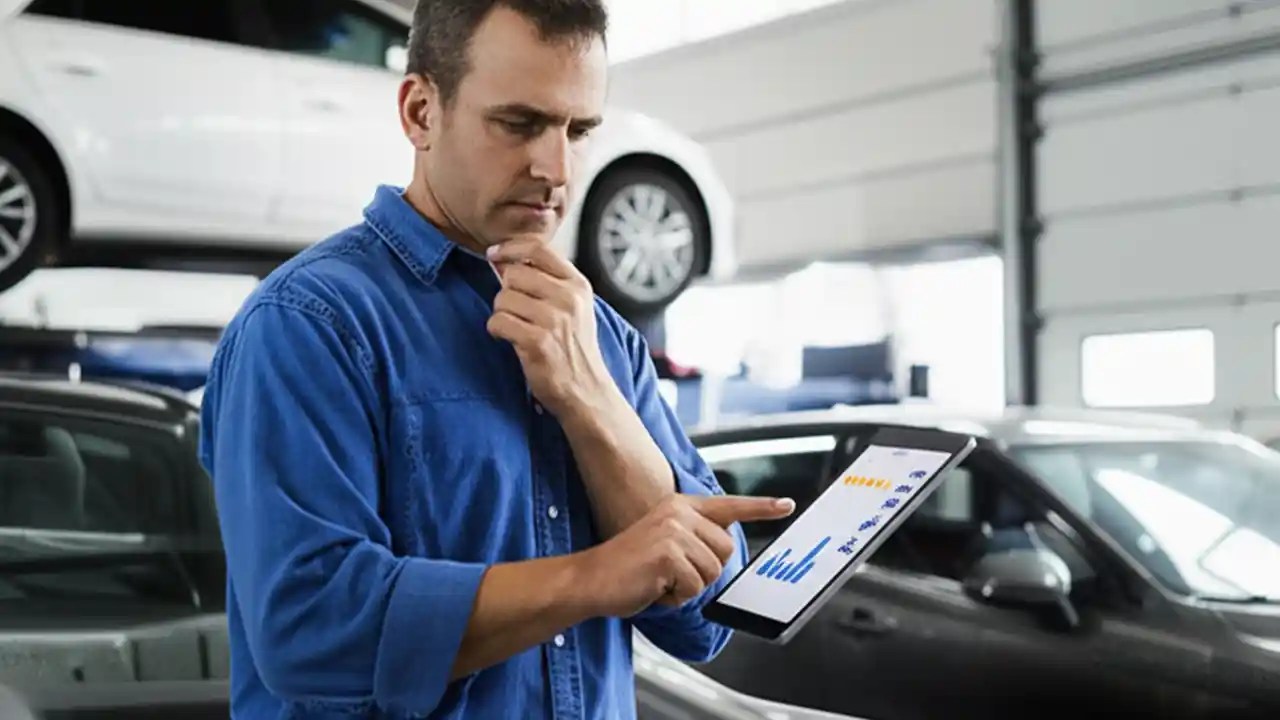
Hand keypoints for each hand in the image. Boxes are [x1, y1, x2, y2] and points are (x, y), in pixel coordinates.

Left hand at [485, 240, 610, 417]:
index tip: (494, 254)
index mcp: (578, 285)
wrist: (586, 390)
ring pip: (502, 298)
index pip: (538, 248)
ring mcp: (554, 320)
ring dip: (502, 314)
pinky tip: (511, 340)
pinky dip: (497, 331)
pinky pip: (498, 322)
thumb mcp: (572, 307)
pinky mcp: (538, 342)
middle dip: (507, 291)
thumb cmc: (573, 348)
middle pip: (514, 273)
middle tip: (517, 312)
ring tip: (518, 329)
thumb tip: (503, 259)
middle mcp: (569, 298)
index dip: (510, 248)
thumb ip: (545, 281)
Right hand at [573, 493, 796, 617]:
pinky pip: (694, 588)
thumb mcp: (663, 543)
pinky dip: (676, 598)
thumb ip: (692, 540)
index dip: (761, 508)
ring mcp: (674, 532)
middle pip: (726, 551)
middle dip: (705, 572)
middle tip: (671, 573)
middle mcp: (679, 513)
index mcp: (680, 506)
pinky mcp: (669, 554)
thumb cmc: (627, 568)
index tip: (786, 505)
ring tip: (660, 579)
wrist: (590, 579)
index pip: (728, 506)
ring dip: (689, 587)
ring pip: (712, 572)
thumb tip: (721, 554)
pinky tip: (654, 588)